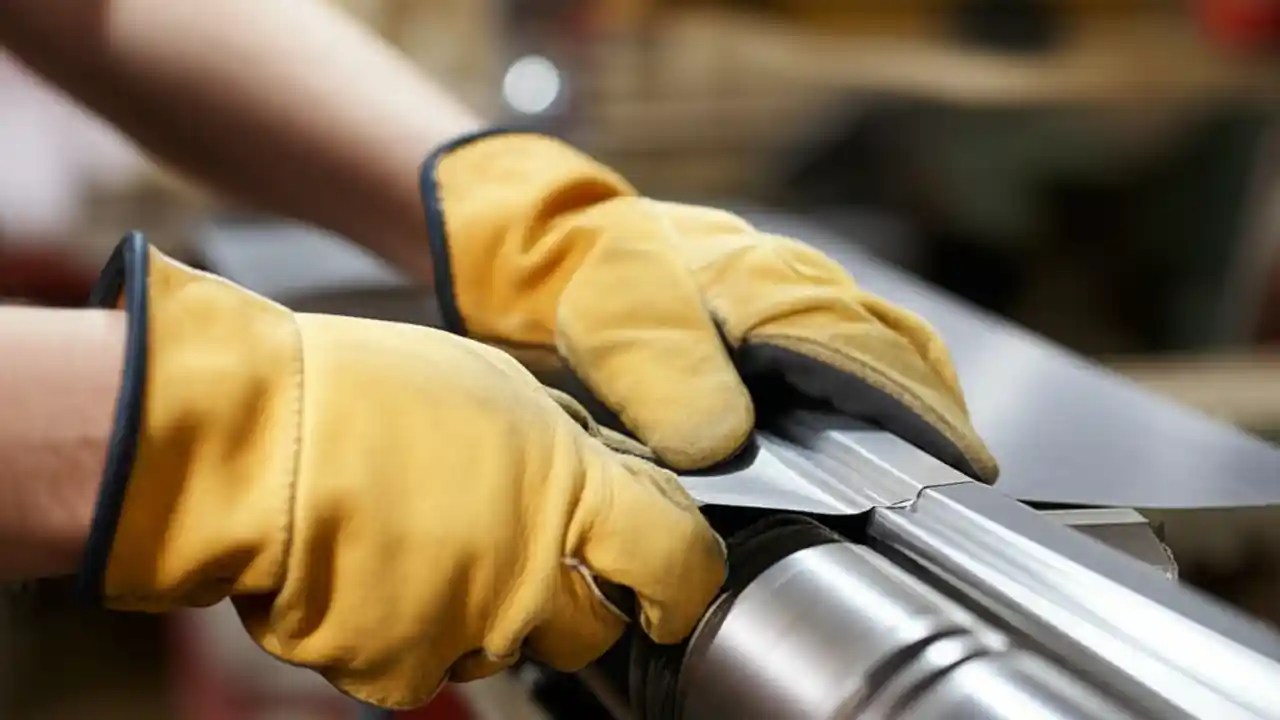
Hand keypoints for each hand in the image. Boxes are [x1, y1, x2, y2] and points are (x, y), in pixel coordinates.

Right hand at [77, 234, 724, 708]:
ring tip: (424, 537)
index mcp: (567, 489)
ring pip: (508, 647)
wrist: (249, 446)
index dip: (685, 580)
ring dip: (485, 608)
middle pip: (593, 628)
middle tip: (525, 551)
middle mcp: (528, 573)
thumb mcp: (500, 389)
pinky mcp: (400, 673)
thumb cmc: (368, 399)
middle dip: (575, 600)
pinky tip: (379, 571)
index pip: (677, 560)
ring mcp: (465, 630)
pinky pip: (431, 665)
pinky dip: (414, 631)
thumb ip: (575, 448)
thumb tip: (624, 483)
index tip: (672, 587)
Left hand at [419, 133, 997, 480]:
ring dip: (907, 405)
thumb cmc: (590, 279)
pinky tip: (855, 442)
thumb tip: (724, 443)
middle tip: (954, 483)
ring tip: (920, 471)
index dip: (921, 418)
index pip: (872, 360)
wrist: (553, 251)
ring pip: (880, 351)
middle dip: (934, 413)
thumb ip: (668, 376)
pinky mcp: (774, 321)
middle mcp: (802, 291)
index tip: (962, 471)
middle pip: (898, 352)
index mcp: (775, 289)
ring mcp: (794, 302)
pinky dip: (868, 396)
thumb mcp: (614, 324)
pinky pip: (844, 354)